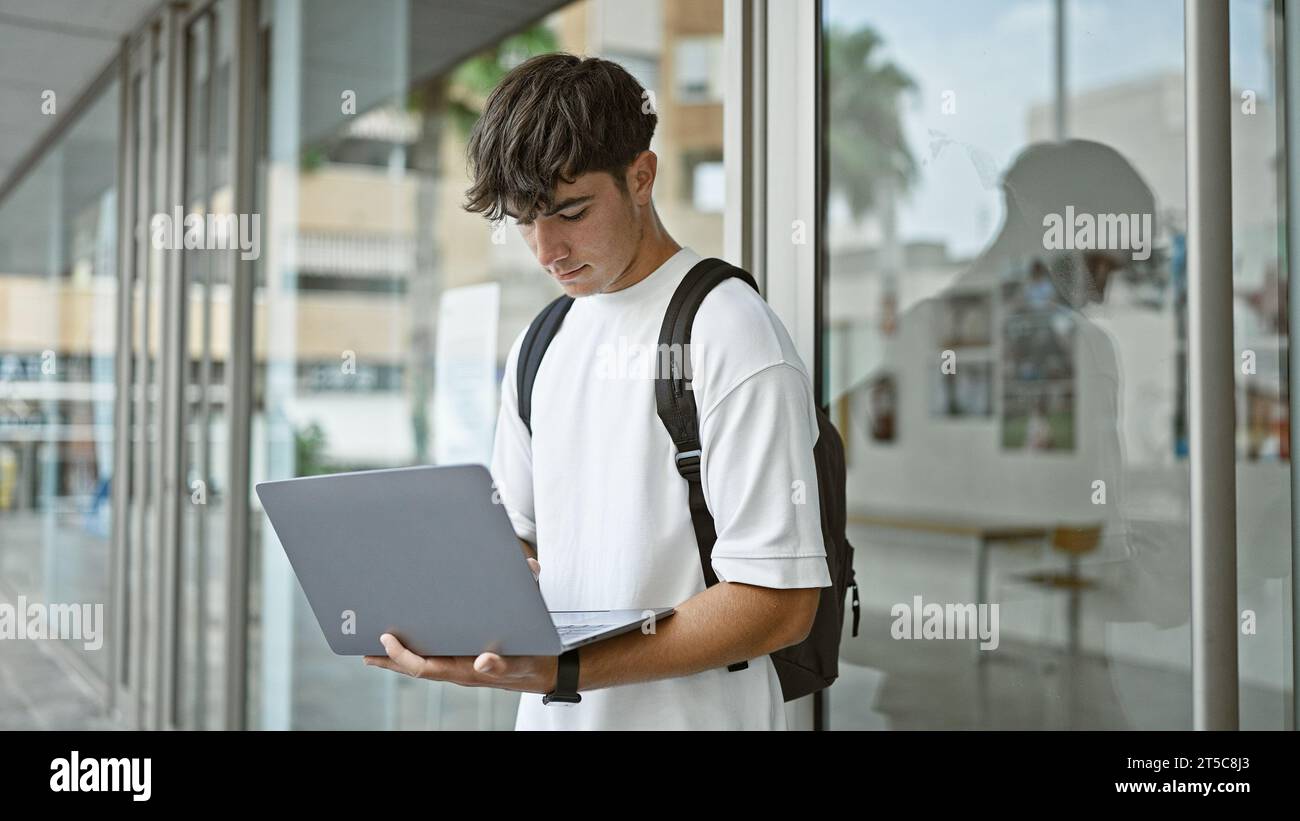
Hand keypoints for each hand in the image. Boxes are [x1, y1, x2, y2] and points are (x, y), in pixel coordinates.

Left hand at [362, 556, 555, 693]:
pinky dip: (416, 651)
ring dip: (398, 657)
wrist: (544, 668)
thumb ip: (504, 661)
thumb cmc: (531, 659)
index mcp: (466, 671)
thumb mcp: (522, 659)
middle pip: (416, 668)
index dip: (403, 656)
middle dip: (390, 660)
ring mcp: (459, 666)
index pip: (426, 667)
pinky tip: (406, 642)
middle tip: (364, 649)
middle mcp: (458, 670)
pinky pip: (434, 657)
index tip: (386, 639)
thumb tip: (483, 660)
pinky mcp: (464, 659)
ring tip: (374, 648)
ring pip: (422, 663)